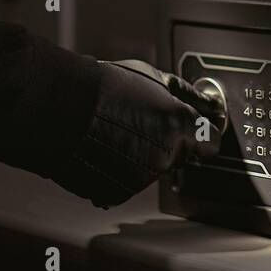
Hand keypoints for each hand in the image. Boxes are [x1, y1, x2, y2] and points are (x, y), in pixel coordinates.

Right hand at [47, 57, 225, 208]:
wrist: (59, 106)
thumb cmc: (100, 87)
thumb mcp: (150, 77)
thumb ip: (185, 95)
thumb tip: (207, 104)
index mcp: (178, 126)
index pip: (211, 143)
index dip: (201, 134)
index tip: (195, 129)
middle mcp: (164, 156)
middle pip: (179, 157)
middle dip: (166, 143)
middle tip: (139, 123)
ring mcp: (140, 178)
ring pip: (151, 170)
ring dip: (139, 157)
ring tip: (114, 132)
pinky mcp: (116, 193)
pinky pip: (126, 183)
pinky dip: (117, 170)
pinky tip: (103, 148)